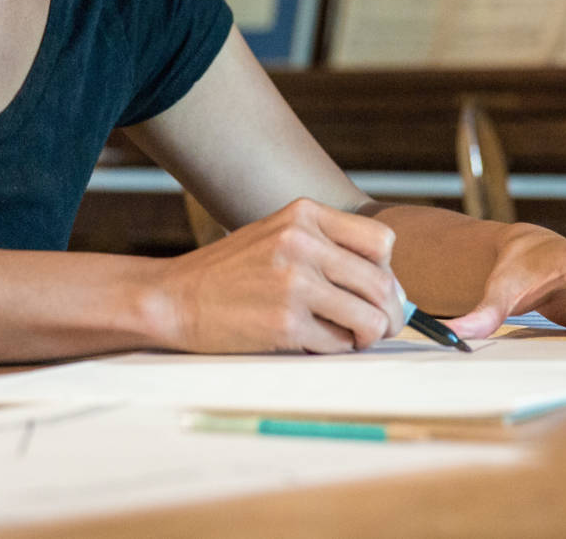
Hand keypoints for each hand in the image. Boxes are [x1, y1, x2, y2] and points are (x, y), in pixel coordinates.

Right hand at [150, 198, 407, 353]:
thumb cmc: (230, 273)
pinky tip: (313, 343)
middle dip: (390, 314)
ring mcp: (294, 283)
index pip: (381, 240)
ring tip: (349, 338)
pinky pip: (338, 345)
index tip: (376, 289)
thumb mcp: (278, 236)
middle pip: (382, 284)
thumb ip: (326, 249)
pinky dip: (334, 350)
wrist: (175, 298)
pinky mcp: (285, 323)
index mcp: (303, 214)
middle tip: (380, 328)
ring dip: (367, 336)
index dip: (387, 270)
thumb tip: (390, 290)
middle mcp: (302, 243)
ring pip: (369, 318)